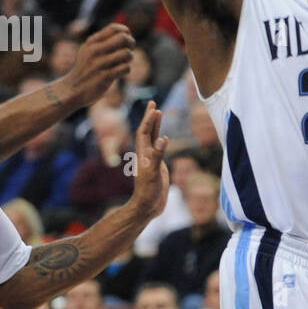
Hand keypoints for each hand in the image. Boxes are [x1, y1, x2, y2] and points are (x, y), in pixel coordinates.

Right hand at [56, 23, 134, 107]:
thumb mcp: (88, 51)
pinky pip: (125, 68)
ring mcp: (99, 64)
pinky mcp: (104, 77)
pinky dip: (126, 69)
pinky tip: (120, 72)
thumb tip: (125, 34)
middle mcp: (94, 50)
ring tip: (123, 62)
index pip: (114, 28)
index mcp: (91, 42)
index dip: (125, 32)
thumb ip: (102, 41)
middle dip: (131, 43)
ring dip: (129, 58)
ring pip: (127, 53)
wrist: (72, 89)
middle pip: (123, 38)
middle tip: (128, 50)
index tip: (125, 40)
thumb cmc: (85, 68)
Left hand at [128, 101, 168, 220]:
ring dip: (155, 125)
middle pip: (147, 131)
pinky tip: (164, 137)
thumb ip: (157, 155)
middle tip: (153, 102)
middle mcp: (145, 154)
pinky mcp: (157, 166)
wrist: (147, 206)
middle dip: (150, 117)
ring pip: (153, 138)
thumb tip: (162, 138)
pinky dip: (161, 140)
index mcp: (142, 154)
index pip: (144, 132)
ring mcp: (151, 160)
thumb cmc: (148, 191)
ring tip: (158, 113)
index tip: (154, 108)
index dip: (148, 120)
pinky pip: (158, 148)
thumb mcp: (153, 173)